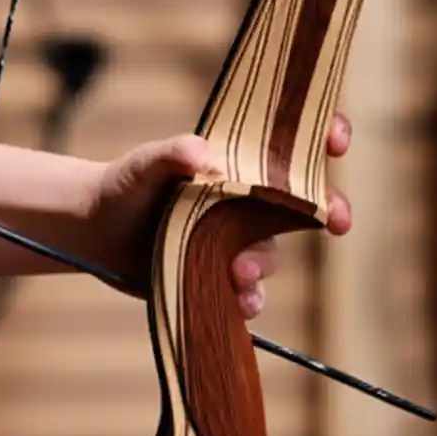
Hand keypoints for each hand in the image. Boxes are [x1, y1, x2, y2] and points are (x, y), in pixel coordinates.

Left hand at [88, 115, 353, 317]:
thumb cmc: (125, 185)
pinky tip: (238, 301)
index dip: (325, 135)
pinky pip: (250, 292)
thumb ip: (168, 154)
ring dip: (264, 264)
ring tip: (239, 272)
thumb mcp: (142, 164)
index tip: (336, 141)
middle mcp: (250, 202)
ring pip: (272, 254)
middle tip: (339, 221)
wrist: (97, 233)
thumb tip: (200, 152)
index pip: (295, 143)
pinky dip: (248, 299)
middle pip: (306, 203)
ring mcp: (239, 241)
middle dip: (332, 208)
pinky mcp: (222, 276)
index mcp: (240, 163)